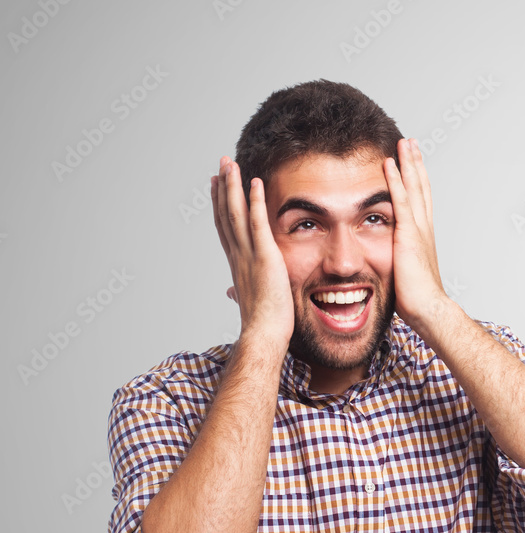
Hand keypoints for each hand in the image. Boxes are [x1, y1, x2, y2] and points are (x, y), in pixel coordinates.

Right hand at [211, 157, 293, 347]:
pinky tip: (254, 182)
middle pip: (226, 215)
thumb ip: (240, 292)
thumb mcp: (249, 302)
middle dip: (223, 188)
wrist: (264, 335)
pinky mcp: (264, 257)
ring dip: (233, 186)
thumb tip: (231, 293)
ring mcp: (248, 255)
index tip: (217, 187)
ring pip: (235, 213)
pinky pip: (257, 223)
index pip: (225, 229)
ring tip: (231, 163)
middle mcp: (238, 256)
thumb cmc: (261, 325)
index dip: (220, 206)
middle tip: (221, 164)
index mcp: (237, 265)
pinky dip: (255, 201)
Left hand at [382, 138, 449, 333]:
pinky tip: (389, 163)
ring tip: (403, 142)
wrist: (428, 309)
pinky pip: (400, 201)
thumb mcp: (405, 274)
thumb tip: (390, 265)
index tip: (413, 163)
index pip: (421, 202)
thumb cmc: (417, 301)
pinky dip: (395, 180)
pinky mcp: (408, 235)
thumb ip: (398, 262)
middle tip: (411, 142)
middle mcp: (424, 228)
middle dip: (415, 164)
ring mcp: (418, 230)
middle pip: (421, 188)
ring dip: (408, 163)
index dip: (418, 181)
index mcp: (423, 237)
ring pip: (414, 188)